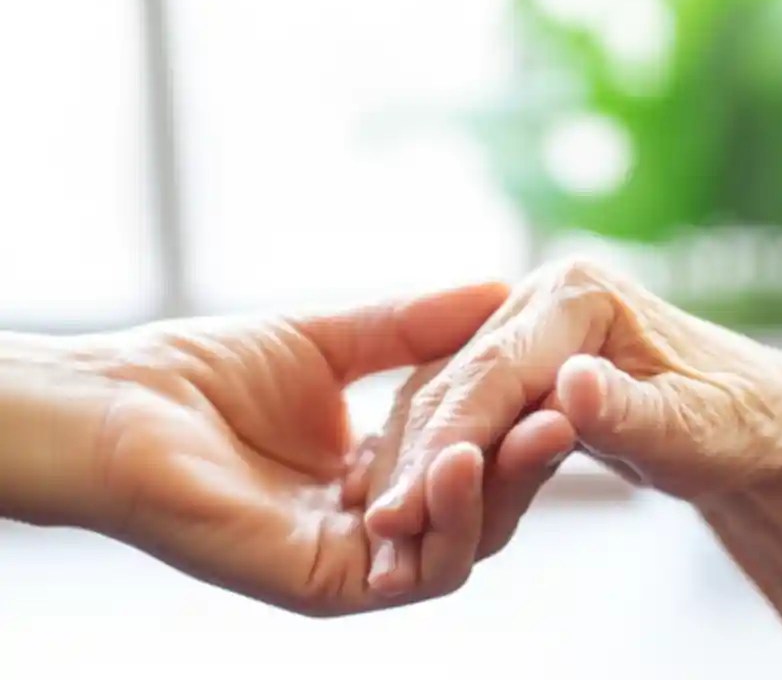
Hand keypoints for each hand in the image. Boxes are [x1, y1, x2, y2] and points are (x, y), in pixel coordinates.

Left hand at [0, 284, 574, 615]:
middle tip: (574, 409)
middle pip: (482, 508)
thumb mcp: (336, 340)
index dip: (519, 423)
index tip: (564, 375)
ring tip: (532, 431)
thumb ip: (416, 328)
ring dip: (505, 492)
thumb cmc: (204, 372)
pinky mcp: (326, 586)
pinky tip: (460, 460)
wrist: (119, 404)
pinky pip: (417, 571)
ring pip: (464, 547)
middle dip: (531, 462)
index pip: (472, 460)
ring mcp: (352, 562)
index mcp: (375, 476)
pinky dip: (449, 522)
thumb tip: (500, 285)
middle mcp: (371, 526)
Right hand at [362, 259, 781, 534]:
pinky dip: (437, 454)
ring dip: (415, 460)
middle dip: (420, 457)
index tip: (409, 505)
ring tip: (386, 532)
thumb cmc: (733, 423)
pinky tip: (412, 500)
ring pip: (449, 392)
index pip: (498, 369)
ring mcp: (528, 323)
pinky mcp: (522, 359)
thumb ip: (629, 412)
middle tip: (382, 531)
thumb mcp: (691, 429)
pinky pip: (466, 405)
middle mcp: (544, 295)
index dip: (451, 440)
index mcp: (583, 294)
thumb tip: (572, 385)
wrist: (751, 420)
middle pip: (461, 378)